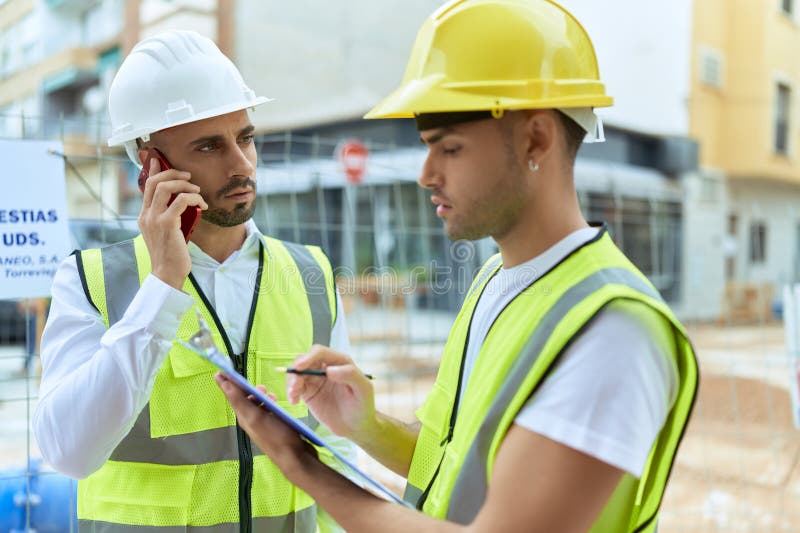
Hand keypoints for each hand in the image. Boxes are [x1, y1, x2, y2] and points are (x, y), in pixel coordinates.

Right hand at [138, 157, 206, 288]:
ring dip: (185, 185)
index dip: (153, 170)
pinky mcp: (167, 224)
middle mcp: (146, 215)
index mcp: (144, 216)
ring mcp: (155, 219)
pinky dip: (193, 198)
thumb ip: (169, 217)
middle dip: (173, 173)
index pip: (146, 186)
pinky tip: (202, 205)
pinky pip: (181, 201)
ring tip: (197, 191)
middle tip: (189, 176)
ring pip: (166, 187)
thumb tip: (181, 203)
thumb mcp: (166, 233)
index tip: (158, 159)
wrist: (167, 273)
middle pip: (155, 182)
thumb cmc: (171, 255)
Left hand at [214, 373, 315, 478]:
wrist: (295, 458)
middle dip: (245, 387)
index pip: (231, 396)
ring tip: (268, 392)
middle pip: (243, 399)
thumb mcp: (256, 417)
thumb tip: (224, 383)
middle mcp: (250, 420)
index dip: (225, 383)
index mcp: (244, 417)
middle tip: (255, 383)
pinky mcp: (273, 426)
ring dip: (259, 395)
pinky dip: (269, 403)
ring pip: (255, 404)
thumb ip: (240, 400)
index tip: (220, 370)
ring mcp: (262, 424)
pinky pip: (266, 410)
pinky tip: (276, 402)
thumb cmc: (277, 437)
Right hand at [287, 345, 375, 439]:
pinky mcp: (308, 392)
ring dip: (291, 381)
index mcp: (340, 361)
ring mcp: (315, 379)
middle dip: (296, 370)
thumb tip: (329, 370)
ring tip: (293, 395)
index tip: (300, 367)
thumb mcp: (364, 390)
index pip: (320, 352)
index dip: (308, 357)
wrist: (356, 427)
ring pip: (296, 372)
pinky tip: (294, 401)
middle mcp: (326, 367)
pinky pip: (295, 387)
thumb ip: (350, 375)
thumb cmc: (363, 406)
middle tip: (294, 386)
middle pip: (304, 359)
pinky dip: (290, 391)